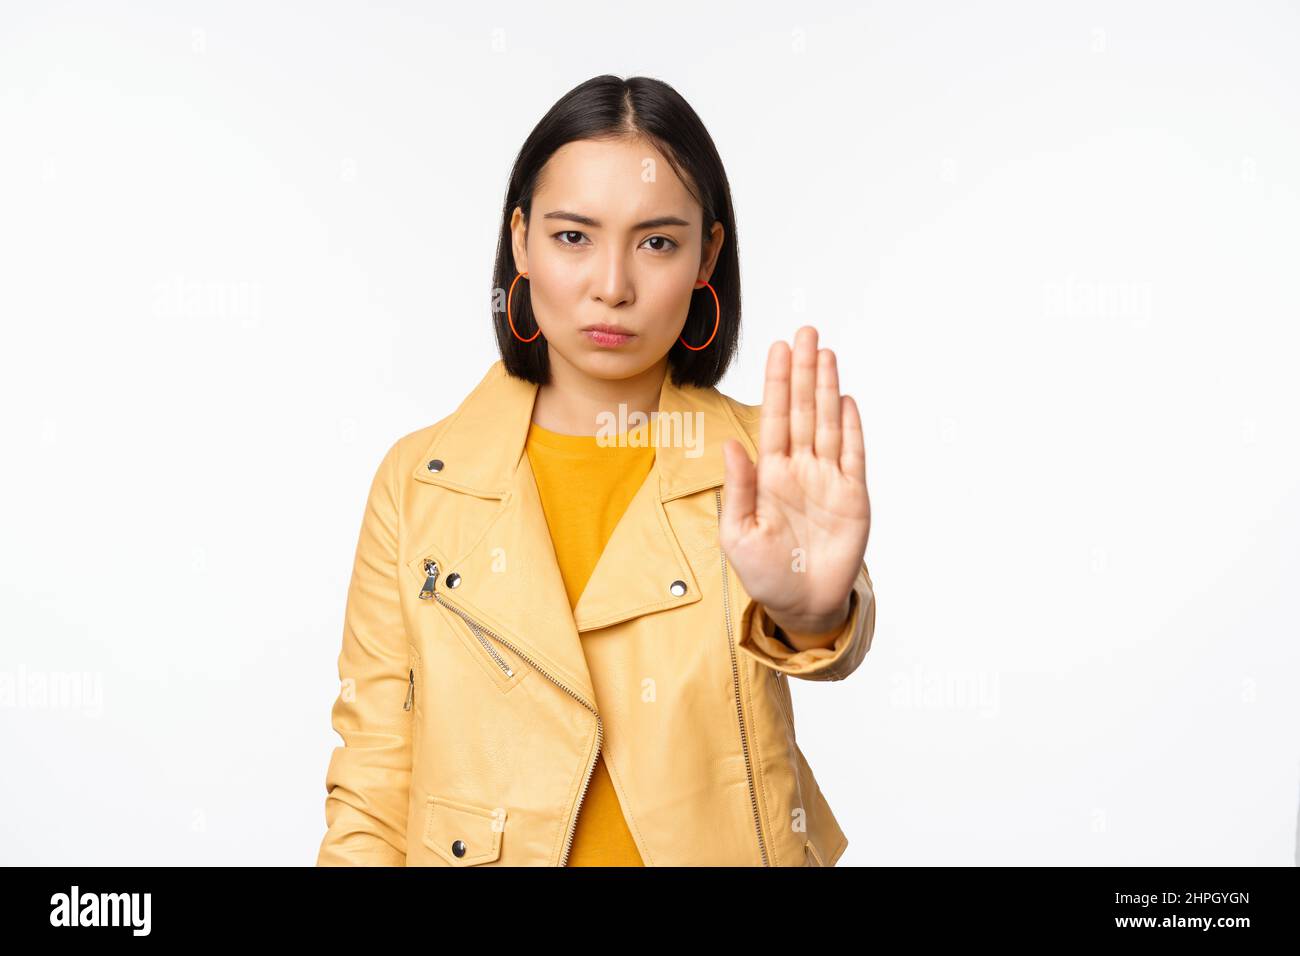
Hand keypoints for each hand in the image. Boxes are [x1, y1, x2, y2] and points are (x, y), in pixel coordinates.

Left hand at [719, 327, 870, 645]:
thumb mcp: (738, 533)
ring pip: (828, 424)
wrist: (801, 605)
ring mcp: (828, 480)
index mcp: (769, 474)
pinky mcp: (853, 498)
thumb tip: (731, 445)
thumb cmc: (764, 573)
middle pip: (803, 410)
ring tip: (825, 353)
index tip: (779, 349)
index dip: (777, 383)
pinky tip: (847, 399)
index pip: (774, 418)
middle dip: (804, 372)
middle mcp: (799, 469)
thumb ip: (738, 488)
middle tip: (806, 332)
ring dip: (827, 388)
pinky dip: (852, 428)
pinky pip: (853, 455)